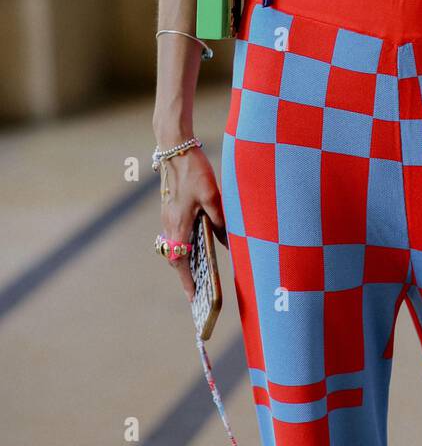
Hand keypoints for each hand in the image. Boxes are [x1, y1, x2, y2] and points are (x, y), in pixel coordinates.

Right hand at [158, 146, 227, 301]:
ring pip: (176, 244)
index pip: (180, 261)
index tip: (193, 297)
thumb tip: (227, 241)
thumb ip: (220, 220)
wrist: (175, 148)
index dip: (186, 280)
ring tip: (201, 272)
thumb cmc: (194, 171)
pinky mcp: (171, 208)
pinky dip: (186, 243)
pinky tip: (201, 243)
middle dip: (186, 274)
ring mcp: (168, 216)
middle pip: (176, 256)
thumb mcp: (212, 197)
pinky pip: (177, 233)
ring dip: (186, 259)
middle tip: (198, 291)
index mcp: (178, 224)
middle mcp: (170, 223)